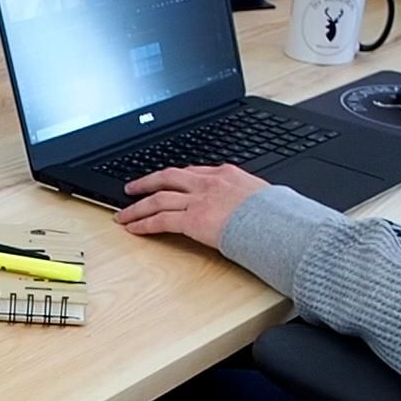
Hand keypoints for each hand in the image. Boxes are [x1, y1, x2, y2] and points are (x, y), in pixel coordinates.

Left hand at [116, 165, 268, 248]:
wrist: (277, 224)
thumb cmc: (276, 215)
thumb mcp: (264, 195)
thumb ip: (249, 196)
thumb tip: (251, 203)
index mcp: (227, 174)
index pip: (193, 172)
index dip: (176, 178)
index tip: (166, 182)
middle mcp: (208, 183)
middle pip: (169, 177)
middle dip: (147, 182)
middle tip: (132, 188)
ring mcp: (198, 200)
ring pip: (158, 198)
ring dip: (137, 206)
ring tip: (123, 214)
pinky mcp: (192, 220)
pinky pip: (160, 220)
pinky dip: (143, 223)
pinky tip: (133, 228)